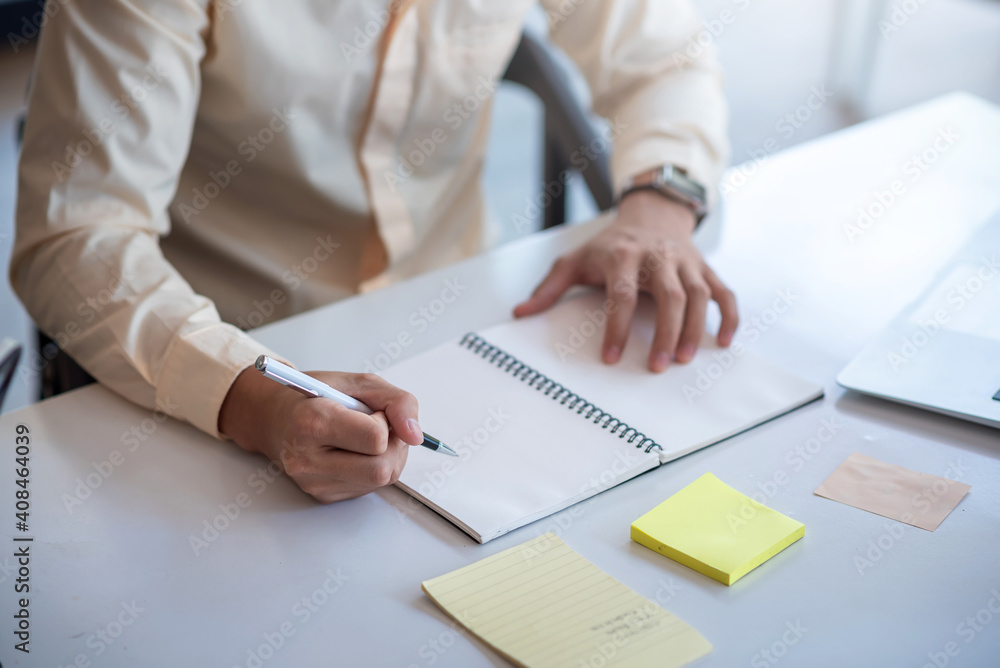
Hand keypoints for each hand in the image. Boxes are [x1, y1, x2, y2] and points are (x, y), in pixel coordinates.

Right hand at [218, 367, 423, 502]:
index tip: (369, 411)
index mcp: (312, 423)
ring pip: (380, 480)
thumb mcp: (358, 383)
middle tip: (375, 425)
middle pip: (382, 469)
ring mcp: (314, 483)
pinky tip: (353, 452)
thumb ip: (396, 401)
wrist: (273, 419)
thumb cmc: (315, 396)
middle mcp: (308, 460)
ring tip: (363, 437)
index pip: (375, 439)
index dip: (384, 422)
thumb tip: (416, 435)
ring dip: (386, 456)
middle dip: (392, 446)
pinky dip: (372, 467)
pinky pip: (369, 488)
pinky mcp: (322, 496)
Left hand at [513, 191, 737, 371]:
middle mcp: (658, 256)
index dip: (617, 327)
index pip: (622, 294)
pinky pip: (723, 292)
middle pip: (669, 295)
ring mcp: (685, 262)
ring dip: (694, 329)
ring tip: (684, 360)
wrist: (650, 216)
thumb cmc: (610, 246)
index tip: (611, 358)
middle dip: (664, 332)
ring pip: (698, 294)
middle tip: (656, 367)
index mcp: (623, 256)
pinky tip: (723, 342)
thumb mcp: (575, 260)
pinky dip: (728, 316)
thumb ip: (549, 288)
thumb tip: (520, 312)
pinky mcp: (705, 268)